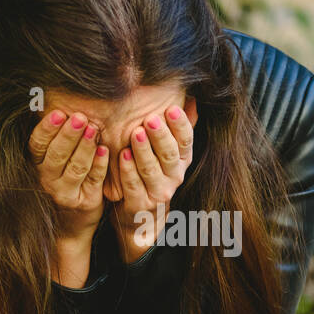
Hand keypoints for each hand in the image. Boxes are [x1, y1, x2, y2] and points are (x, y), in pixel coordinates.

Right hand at [29, 110, 107, 284]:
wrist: (71, 222)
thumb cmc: (64, 180)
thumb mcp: (54, 161)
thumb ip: (56, 138)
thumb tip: (60, 102)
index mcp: (38, 165)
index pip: (37, 145)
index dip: (47, 129)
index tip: (58, 113)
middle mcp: (48, 180)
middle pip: (57, 155)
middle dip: (69, 134)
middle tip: (80, 117)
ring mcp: (66, 193)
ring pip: (76, 168)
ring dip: (85, 147)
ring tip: (94, 129)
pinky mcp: (86, 201)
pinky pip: (94, 180)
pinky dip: (99, 165)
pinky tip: (105, 150)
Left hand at [110, 101, 196, 262]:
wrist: (142, 216)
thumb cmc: (153, 172)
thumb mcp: (169, 151)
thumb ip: (178, 127)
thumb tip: (191, 97)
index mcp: (183, 160)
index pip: (186, 140)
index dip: (180, 125)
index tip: (171, 108)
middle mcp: (175, 176)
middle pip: (170, 154)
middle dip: (160, 136)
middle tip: (150, 119)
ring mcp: (159, 192)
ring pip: (152, 170)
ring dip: (143, 151)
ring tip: (135, 133)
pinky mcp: (141, 204)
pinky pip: (134, 186)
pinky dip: (128, 171)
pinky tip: (122, 155)